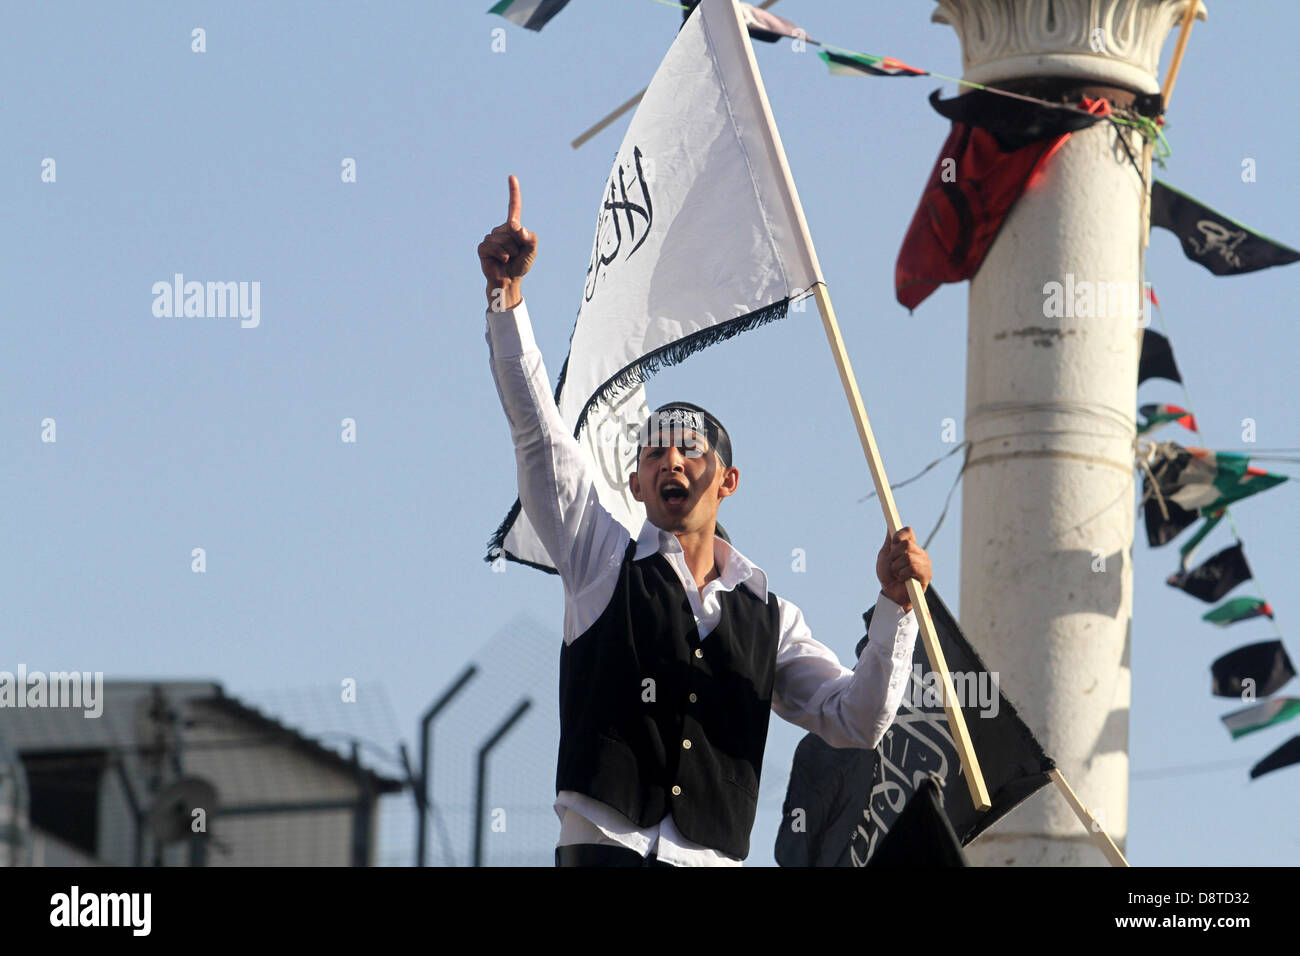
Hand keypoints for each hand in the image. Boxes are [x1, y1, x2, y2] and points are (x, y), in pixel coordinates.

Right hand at [478, 174, 537, 310]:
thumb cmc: (521, 264)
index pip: (513, 206)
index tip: (511, 176)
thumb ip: (530, 238)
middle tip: (515, 255)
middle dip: (517, 245)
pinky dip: (499, 255)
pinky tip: (500, 261)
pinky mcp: (483, 247)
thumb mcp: (532, 251)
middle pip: (511, 230)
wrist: (509, 280)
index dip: (513, 192)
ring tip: (507, 259)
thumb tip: (517, 227)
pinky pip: (492, 246)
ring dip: (509, 252)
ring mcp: (491, 238)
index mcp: (513, 227)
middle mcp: (501, 229)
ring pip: (502, 239)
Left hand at [875, 526, 931, 611]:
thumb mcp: (885, 556)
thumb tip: (890, 525)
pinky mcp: (927, 575)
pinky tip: (903, 579)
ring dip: (897, 567)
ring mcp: (925, 563)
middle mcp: (920, 552)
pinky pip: (913, 568)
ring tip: (898, 574)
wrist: (890, 593)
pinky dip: (903, 574)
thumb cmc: (888, 575)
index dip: (898, 536)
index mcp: (911, 546)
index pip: (908, 531)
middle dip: (894, 556)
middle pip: (906, 544)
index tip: (892, 544)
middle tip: (893, 565)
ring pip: (908, 557)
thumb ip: (889, 541)